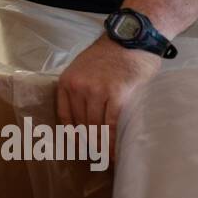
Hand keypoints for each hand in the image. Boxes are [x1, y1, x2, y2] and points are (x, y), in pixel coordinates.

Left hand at [55, 35, 161, 159]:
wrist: (132, 38)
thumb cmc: (112, 54)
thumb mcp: (85, 68)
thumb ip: (81, 88)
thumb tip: (85, 116)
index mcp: (67, 82)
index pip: (65, 117)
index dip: (72, 137)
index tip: (80, 149)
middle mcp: (78, 87)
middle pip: (81, 125)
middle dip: (89, 144)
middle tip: (98, 159)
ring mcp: (96, 91)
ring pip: (95, 128)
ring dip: (102, 147)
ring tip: (108, 160)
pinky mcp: (116, 94)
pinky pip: (111, 125)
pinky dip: (113, 142)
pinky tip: (116, 153)